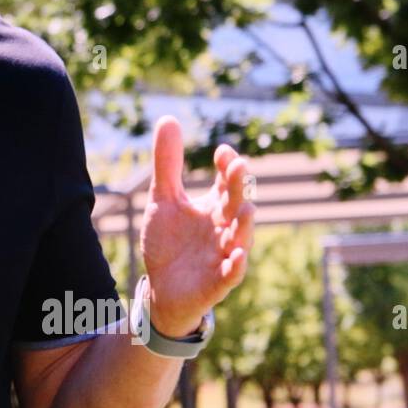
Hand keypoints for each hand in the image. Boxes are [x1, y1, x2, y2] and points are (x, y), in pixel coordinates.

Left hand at [139, 116, 255, 337]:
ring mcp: (223, 255)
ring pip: (240, 238)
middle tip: (237, 167)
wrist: (162, 289)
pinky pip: (232, 274)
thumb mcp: (163, 200)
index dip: (227, 167)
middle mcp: (224, 228)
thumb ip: (167, 164)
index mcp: (214, 207)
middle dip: (237, 188)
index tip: (222, 151)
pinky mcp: (218, 282)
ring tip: (245, 208)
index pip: (226, 182)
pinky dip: (237, 265)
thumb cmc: (169, 243)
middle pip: (235, 204)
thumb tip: (169, 118)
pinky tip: (237, 255)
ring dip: (244, 224)